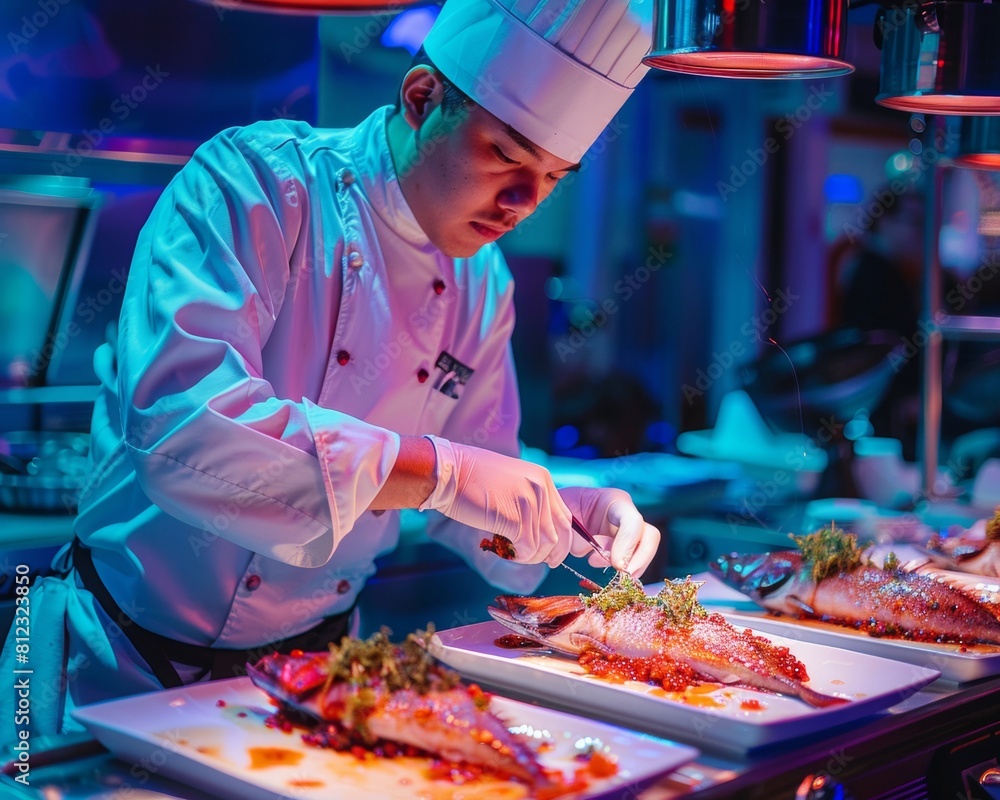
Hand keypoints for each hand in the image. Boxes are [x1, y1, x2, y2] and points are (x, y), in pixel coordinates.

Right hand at [420, 436, 572, 567]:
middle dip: (551, 553)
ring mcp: (529, 503)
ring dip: (529, 557)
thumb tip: (539, 534)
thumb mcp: (511, 482)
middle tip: (539, 561)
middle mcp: (541, 489)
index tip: (551, 553)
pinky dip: (517, 556)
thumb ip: (529, 502)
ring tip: (511, 553)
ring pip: (543, 545)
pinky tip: (502, 550)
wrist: (449, 471)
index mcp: (543, 479)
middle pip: (560, 533)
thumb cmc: (473, 479)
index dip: (561, 540)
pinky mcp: (515, 518)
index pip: (565, 517)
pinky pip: (527, 549)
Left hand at [559, 486, 660, 576]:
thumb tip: (588, 552)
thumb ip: (576, 533)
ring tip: (592, 559)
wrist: (553, 512)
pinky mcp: (621, 548)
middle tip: (619, 572)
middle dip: (639, 560)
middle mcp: (626, 515)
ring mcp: (626, 533)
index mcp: (613, 500)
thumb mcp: (562, 515)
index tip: (616, 564)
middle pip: (650, 538)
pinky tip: (594, 561)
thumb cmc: (557, 507)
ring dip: (621, 564)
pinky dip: (616, 570)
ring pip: (642, 554)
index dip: (628, 544)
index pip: (633, 522)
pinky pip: (629, 564)